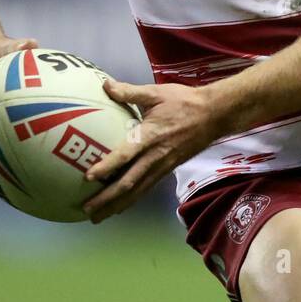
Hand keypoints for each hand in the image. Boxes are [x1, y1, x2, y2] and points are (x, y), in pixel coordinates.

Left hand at [82, 79, 226, 223]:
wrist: (214, 115)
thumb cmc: (185, 102)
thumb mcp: (156, 93)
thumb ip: (129, 92)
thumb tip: (105, 85)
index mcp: (150, 136)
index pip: (125, 156)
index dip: (107, 167)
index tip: (89, 177)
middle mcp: (155, 156)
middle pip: (128, 183)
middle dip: (107, 199)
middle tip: (86, 209)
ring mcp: (163, 166)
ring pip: (137, 191)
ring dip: (116, 205)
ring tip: (98, 217)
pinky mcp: (168, 170)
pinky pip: (146, 188)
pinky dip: (131, 200)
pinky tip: (120, 206)